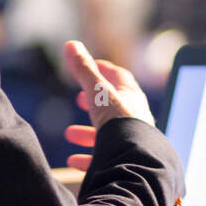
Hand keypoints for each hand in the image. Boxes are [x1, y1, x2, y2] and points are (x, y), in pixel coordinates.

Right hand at [61, 40, 154, 171]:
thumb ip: (84, 69)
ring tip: (70, 133)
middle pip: (113, 106)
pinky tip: (74, 161)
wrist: (135, 161)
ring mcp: (131, 141)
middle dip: (93, 103)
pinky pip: (105, 158)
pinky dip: (87, 157)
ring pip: (108, 133)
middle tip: (79, 100)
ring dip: (87, 133)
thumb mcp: (97, 91)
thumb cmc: (119, 122)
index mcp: (131, 98)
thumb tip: (70, 45)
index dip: (104, 70)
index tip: (90, 67)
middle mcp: (135, 118)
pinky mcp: (125, 160)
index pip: (120, 77)